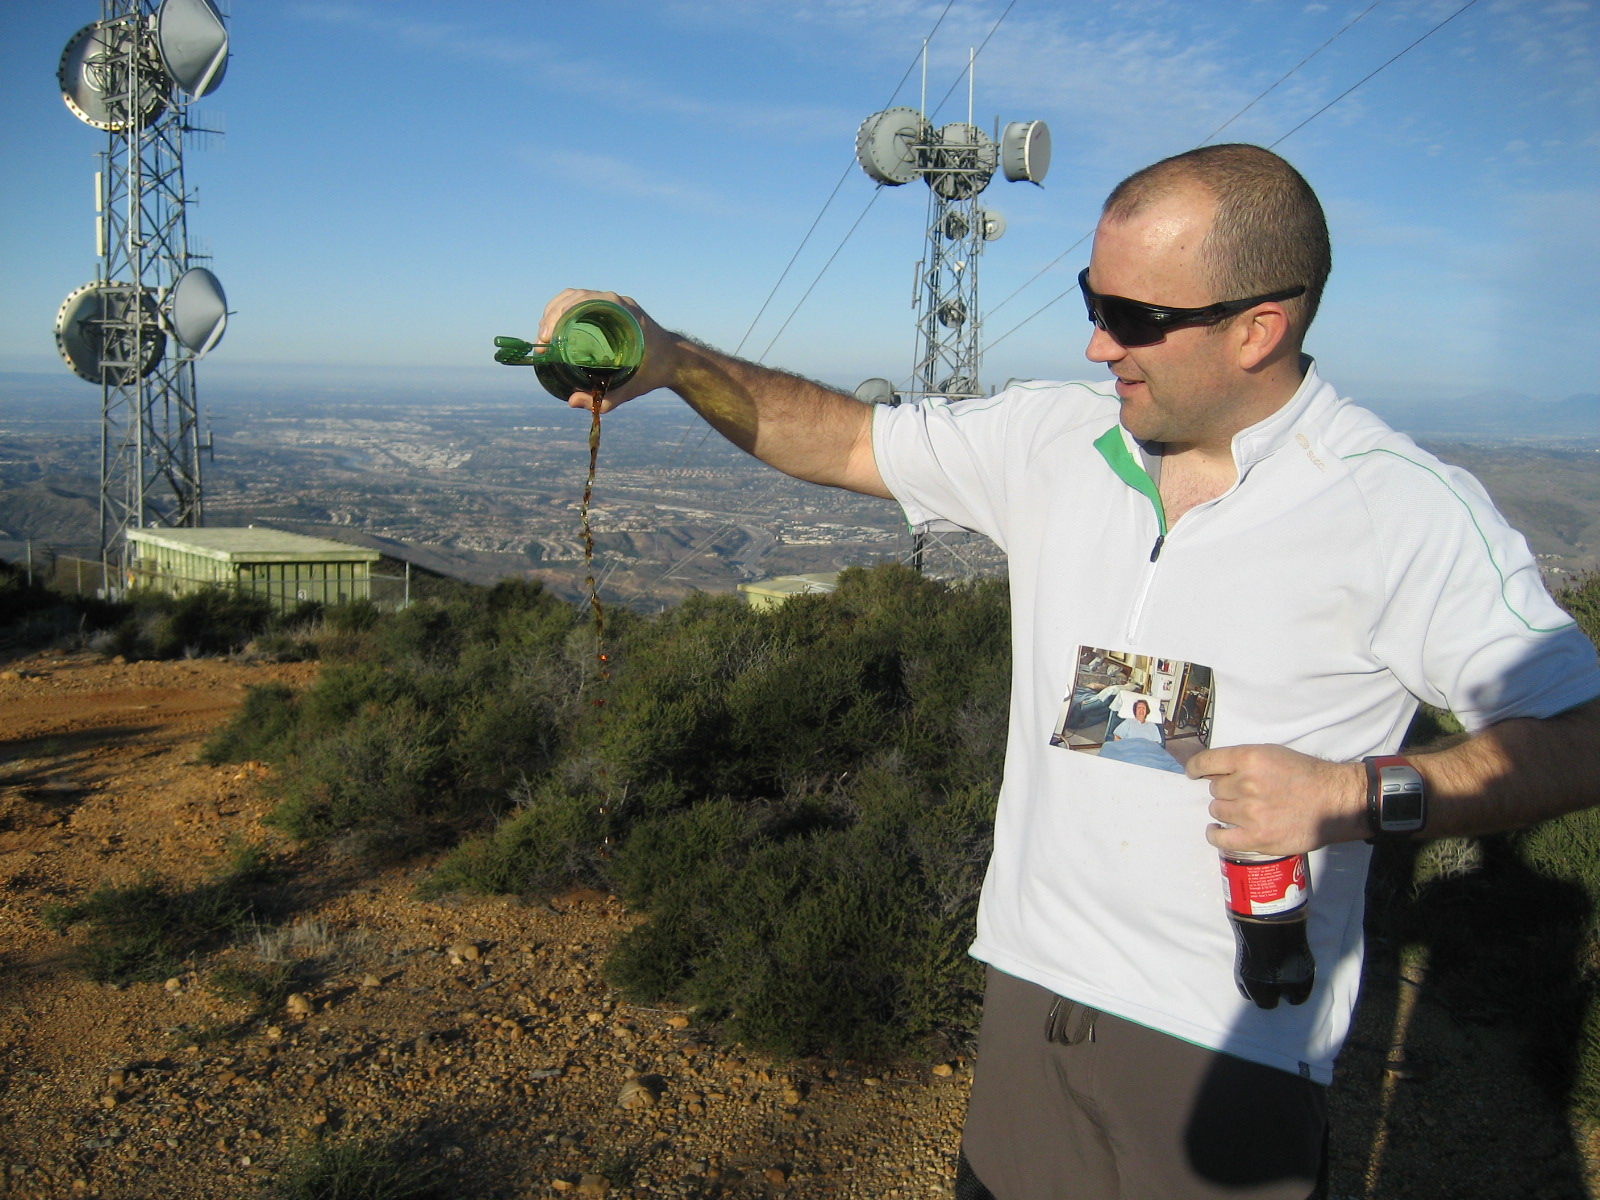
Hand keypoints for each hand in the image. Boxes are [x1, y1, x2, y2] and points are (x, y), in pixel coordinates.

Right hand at [536, 288, 679, 412]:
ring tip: (544, 336)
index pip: (583, 300)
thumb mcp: (632, 389)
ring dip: (554, 312)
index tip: (547, 337)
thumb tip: (572, 401)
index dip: (560, 315)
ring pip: (575, 297)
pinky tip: (554, 329)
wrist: (676, 361)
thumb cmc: (655, 373)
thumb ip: (605, 400)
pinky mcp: (610, 308)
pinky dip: (564, 311)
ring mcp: (613, 303)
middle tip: (542, 341)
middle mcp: (617, 302)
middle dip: (552, 315)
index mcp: (622, 312)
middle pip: (574, 297)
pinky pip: (582, 302)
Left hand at [1185, 744, 1366, 855]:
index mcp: (1249, 759)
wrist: (1335, 801)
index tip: (1194, 773)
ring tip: (1244, 812)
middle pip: (1215, 789)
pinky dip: (1215, 835)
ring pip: (1218, 811)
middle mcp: (1246, 784)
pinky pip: (1221, 839)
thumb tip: (1214, 771)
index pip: (1206, 762)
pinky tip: (1217, 831)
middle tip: (1245, 794)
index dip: (1196, 768)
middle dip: (1226, 791)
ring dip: (1226, 811)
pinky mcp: (1257, 837)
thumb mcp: (1273, 754)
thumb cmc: (1306, 775)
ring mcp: (1250, 812)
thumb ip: (1244, 761)